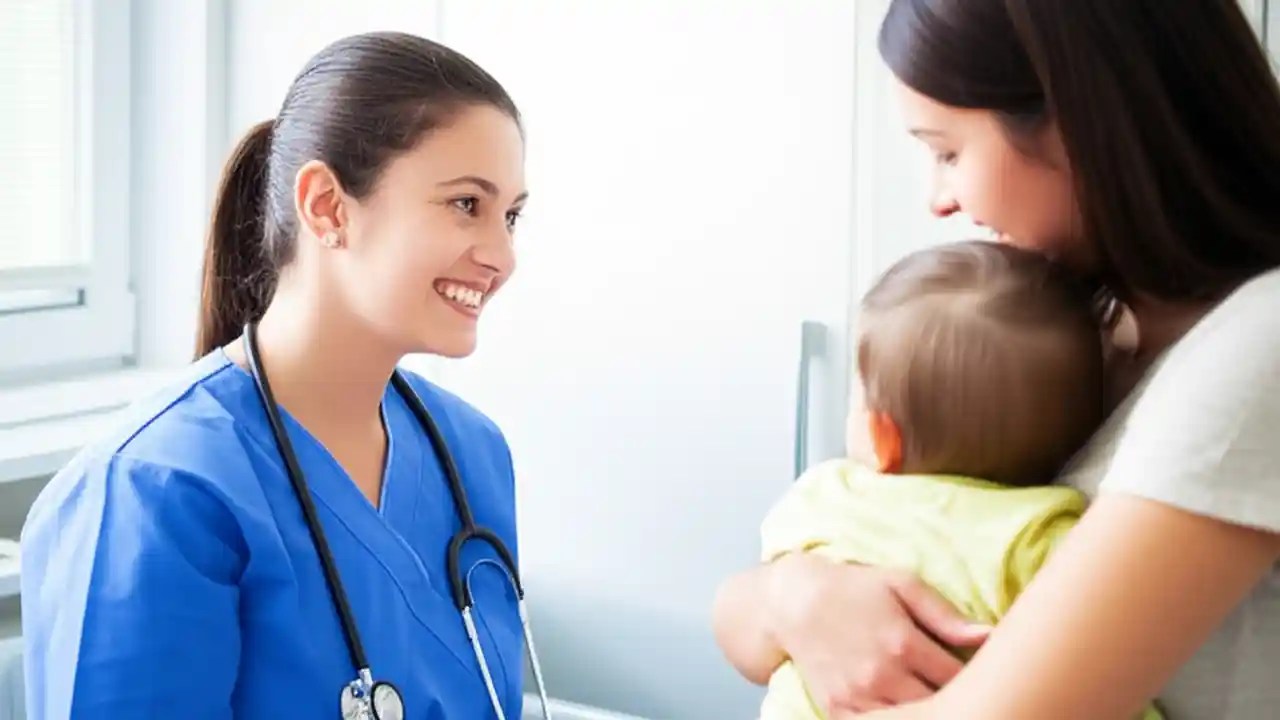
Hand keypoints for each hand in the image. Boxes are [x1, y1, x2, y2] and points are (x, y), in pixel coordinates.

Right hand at [767, 555, 988, 714]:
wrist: (794, 602)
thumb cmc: (854, 588)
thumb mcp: (902, 585)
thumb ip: (945, 614)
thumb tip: (988, 636)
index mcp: (903, 643)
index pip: (958, 677)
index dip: (977, 677)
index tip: (983, 672)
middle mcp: (881, 676)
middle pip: (939, 706)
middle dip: (956, 699)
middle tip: (966, 689)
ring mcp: (858, 697)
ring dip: (927, 713)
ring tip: (934, 697)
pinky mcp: (838, 710)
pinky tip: (905, 708)